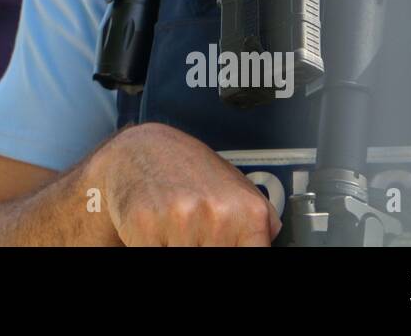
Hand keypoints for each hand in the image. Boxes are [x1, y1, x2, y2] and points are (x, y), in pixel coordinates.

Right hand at [87, 122, 280, 245]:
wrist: (141, 149)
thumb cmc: (190, 170)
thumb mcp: (238, 189)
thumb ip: (260, 223)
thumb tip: (269, 243)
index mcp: (247, 211)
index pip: (252, 258)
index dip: (236, 251)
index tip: (226, 245)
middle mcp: (216, 215)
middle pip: (216, 261)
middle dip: (205, 248)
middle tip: (198, 236)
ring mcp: (180, 221)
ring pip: (184, 260)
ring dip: (177, 247)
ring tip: (175, 230)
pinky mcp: (144, 227)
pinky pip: (151, 255)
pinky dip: (154, 247)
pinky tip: (156, 231)